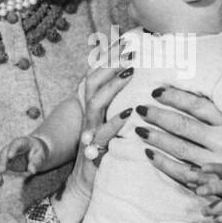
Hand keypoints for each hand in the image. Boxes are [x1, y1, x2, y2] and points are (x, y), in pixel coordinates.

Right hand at [0, 135, 51, 179]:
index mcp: (22, 142)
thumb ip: (36, 162)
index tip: (10, 156)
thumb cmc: (38, 152)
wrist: (34, 151)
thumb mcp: (41, 155)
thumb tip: (32, 171)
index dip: (12, 149)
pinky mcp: (4, 162)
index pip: (15, 144)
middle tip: (1, 171)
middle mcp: (11, 147)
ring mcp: (6, 154)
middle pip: (4, 153)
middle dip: (2, 162)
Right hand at [52, 63, 134, 222]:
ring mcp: (89, 132)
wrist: (84, 184)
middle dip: (110, 63)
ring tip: (130, 71)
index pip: (96, 74)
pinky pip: (103, 133)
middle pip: (93, 82)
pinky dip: (116, 121)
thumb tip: (137, 79)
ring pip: (96, 102)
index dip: (107, 56)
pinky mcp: (94, 150)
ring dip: (113, 85)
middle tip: (130, 49)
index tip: (125, 38)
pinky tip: (131, 112)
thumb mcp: (109, 122)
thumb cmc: (102, 150)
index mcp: (91, 107)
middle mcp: (87, 116)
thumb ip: (117, 103)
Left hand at [135, 87, 221, 190]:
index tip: (155, 92)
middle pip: (184, 125)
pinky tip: (149, 154)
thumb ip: (210, 112)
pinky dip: (162, 162)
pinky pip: (180, 171)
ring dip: (156, 138)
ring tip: (140, 130)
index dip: (174, 97)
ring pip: (179, 148)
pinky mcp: (208, 181)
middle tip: (140, 109)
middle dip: (159, 116)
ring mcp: (215, 162)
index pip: (197, 105)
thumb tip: (177, 93)